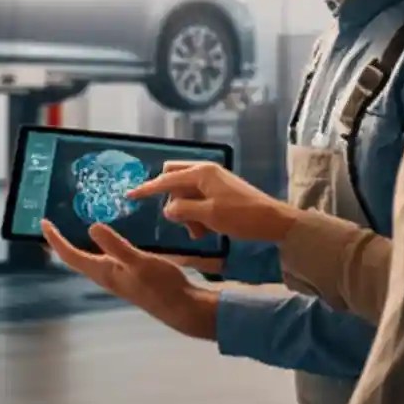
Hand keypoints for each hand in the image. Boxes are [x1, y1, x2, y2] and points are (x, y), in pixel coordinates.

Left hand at [41, 220, 218, 339]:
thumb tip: (91, 227)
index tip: (43, 222)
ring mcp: (117, 277)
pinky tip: (111, 236)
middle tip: (55, 221)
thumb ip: (116, 246)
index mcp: (103, 272)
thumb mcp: (138, 262)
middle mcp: (105, 276)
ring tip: (77, 223)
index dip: (55, 239)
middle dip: (62, 241)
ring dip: (80, 242)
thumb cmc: (160, 286)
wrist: (181, 307)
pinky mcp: (129, 276)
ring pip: (90, 258)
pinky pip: (106, 257)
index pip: (70, 255)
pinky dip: (100, 244)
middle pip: (75, 258)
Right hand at [128, 161, 300, 242]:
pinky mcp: (221, 191)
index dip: (147, 189)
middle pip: (175, 180)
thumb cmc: (241, 217)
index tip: (130, 195)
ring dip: (186, 212)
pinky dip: (197, 213)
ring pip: (186, 193)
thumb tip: (167, 209)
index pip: (166, 179)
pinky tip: (205, 230)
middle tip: (178, 221)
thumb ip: (183, 210)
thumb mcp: (208, 216)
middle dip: (172, 201)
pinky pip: (199, 199)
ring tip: (198, 232)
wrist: (273, 221)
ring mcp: (215, 180)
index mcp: (202, 173)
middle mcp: (206, 171)